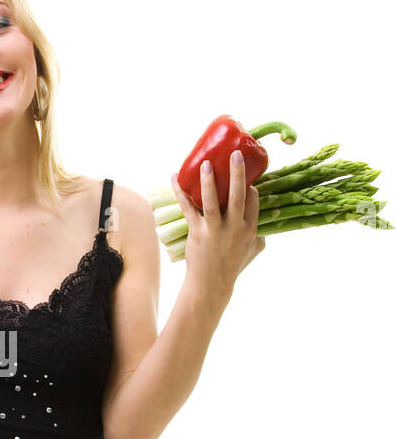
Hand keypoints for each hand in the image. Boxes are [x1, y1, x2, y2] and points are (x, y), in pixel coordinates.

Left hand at [172, 149, 264, 306]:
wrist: (211, 285)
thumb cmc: (232, 266)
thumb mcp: (253, 251)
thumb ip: (259, 235)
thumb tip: (263, 220)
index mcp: (250, 230)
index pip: (253, 202)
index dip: (250, 187)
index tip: (247, 178)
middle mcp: (235, 229)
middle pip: (238, 196)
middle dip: (237, 173)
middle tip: (235, 154)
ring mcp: (215, 231)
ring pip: (212, 201)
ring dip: (209, 181)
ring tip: (205, 163)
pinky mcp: (197, 233)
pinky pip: (188, 208)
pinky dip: (181, 192)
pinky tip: (175, 177)